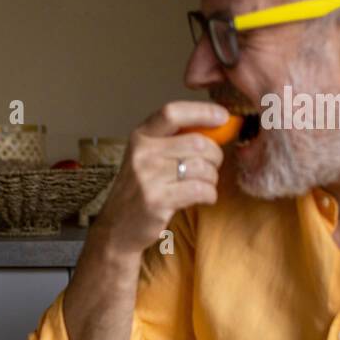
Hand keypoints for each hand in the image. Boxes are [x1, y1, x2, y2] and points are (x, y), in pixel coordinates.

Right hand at [92, 102, 228, 257]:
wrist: (117, 228)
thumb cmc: (139, 190)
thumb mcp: (147, 158)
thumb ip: (173, 141)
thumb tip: (216, 125)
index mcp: (140, 137)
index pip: (173, 113)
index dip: (202, 111)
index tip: (222, 116)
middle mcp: (142, 153)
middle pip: (197, 142)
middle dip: (215, 155)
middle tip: (213, 165)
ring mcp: (148, 177)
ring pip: (202, 167)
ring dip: (212, 178)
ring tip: (204, 184)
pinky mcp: (157, 200)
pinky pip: (200, 190)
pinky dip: (209, 194)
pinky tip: (204, 197)